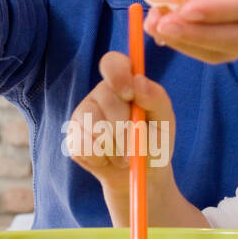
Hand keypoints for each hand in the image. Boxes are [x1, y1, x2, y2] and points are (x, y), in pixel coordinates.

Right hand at [65, 50, 177, 222]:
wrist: (140, 175)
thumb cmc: (155, 143)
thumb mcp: (165, 121)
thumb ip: (156, 98)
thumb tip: (138, 81)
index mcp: (124, 82)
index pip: (112, 63)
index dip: (118, 75)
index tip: (129, 95)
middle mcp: (101, 94)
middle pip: (105, 101)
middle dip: (124, 130)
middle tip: (134, 149)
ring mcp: (83, 114)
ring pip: (93, 126)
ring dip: (114, 148)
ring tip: (124, 157)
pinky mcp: (72, 136)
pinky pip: (82, 146)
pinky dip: (100, 159)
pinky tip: (107, 160)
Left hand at [144, 0, 237, 63]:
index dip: (217, 10)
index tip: (185, 7)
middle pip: (236, 37)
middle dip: (195, 33)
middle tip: (160, 23)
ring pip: (224, 51)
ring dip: (186, 42)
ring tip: (154, 25)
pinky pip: (218, 55)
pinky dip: (189, 46)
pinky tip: (164, 31)